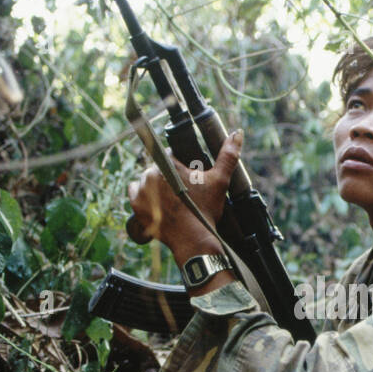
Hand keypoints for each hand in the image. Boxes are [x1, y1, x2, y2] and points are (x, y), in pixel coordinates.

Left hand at [127, 130, 242, 253]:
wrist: (193, 238)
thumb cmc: (205, 209)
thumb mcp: (220, 181)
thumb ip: (228, 155)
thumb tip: (238, 133)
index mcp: (169, 163)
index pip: (172, 155)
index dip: (181, 165)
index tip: (188, 178)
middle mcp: (151, 172)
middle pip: (159, 168)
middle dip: (169, 176)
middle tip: (182, 191)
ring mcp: (142, 189)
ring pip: (147, 180)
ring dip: (155, 185)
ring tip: (170, 199)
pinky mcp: (136, 204)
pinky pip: (134, 192)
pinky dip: (142, 195)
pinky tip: (154, 201)